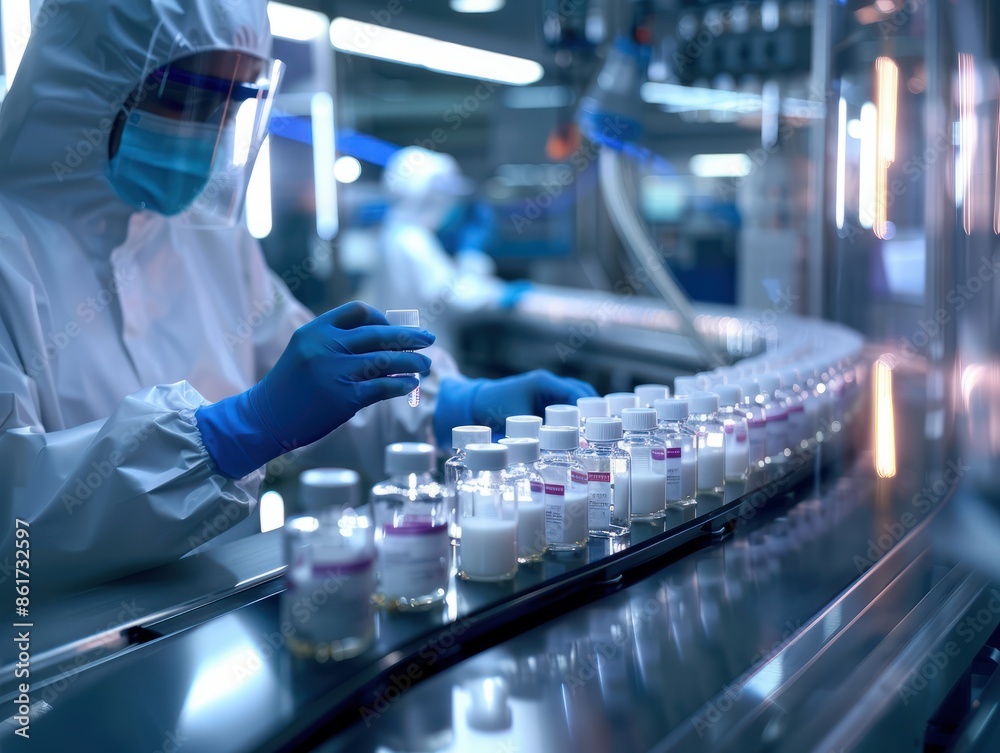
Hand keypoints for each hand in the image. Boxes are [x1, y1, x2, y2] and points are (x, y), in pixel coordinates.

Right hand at [197, 301, 433, 477]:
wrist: (265, 418)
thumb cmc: (291, 386)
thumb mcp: (306, 351)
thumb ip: (336, 342)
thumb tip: (383, 340)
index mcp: (315, 330)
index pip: (358, 311)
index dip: (382, 318)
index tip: (393, 330)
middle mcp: (326, 346)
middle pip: (379, 334)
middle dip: (409, 336)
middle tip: (429, 339)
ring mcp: (335, 372)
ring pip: (386, 360)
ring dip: (412, 361)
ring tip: (426, 365)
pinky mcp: (344, 398)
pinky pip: (383, 387)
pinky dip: (401, 385)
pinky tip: (410, 385)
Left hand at [471, 370, 596, 432]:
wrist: (470, 405)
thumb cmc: (492, 408)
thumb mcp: (519, 422)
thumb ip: (544, 434)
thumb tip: (572, 447)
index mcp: (544, 383)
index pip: (578, 393)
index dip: (590, 410)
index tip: (598, 428)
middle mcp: (548, 384)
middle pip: (581, 394)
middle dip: (592, 411)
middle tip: (601, 433)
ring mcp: (545, 392)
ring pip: (574, 400)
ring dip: (583, 415)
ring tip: (593, 435)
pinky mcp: (541, 402)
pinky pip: (563, 407)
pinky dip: (571, 418)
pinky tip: (577, 434)